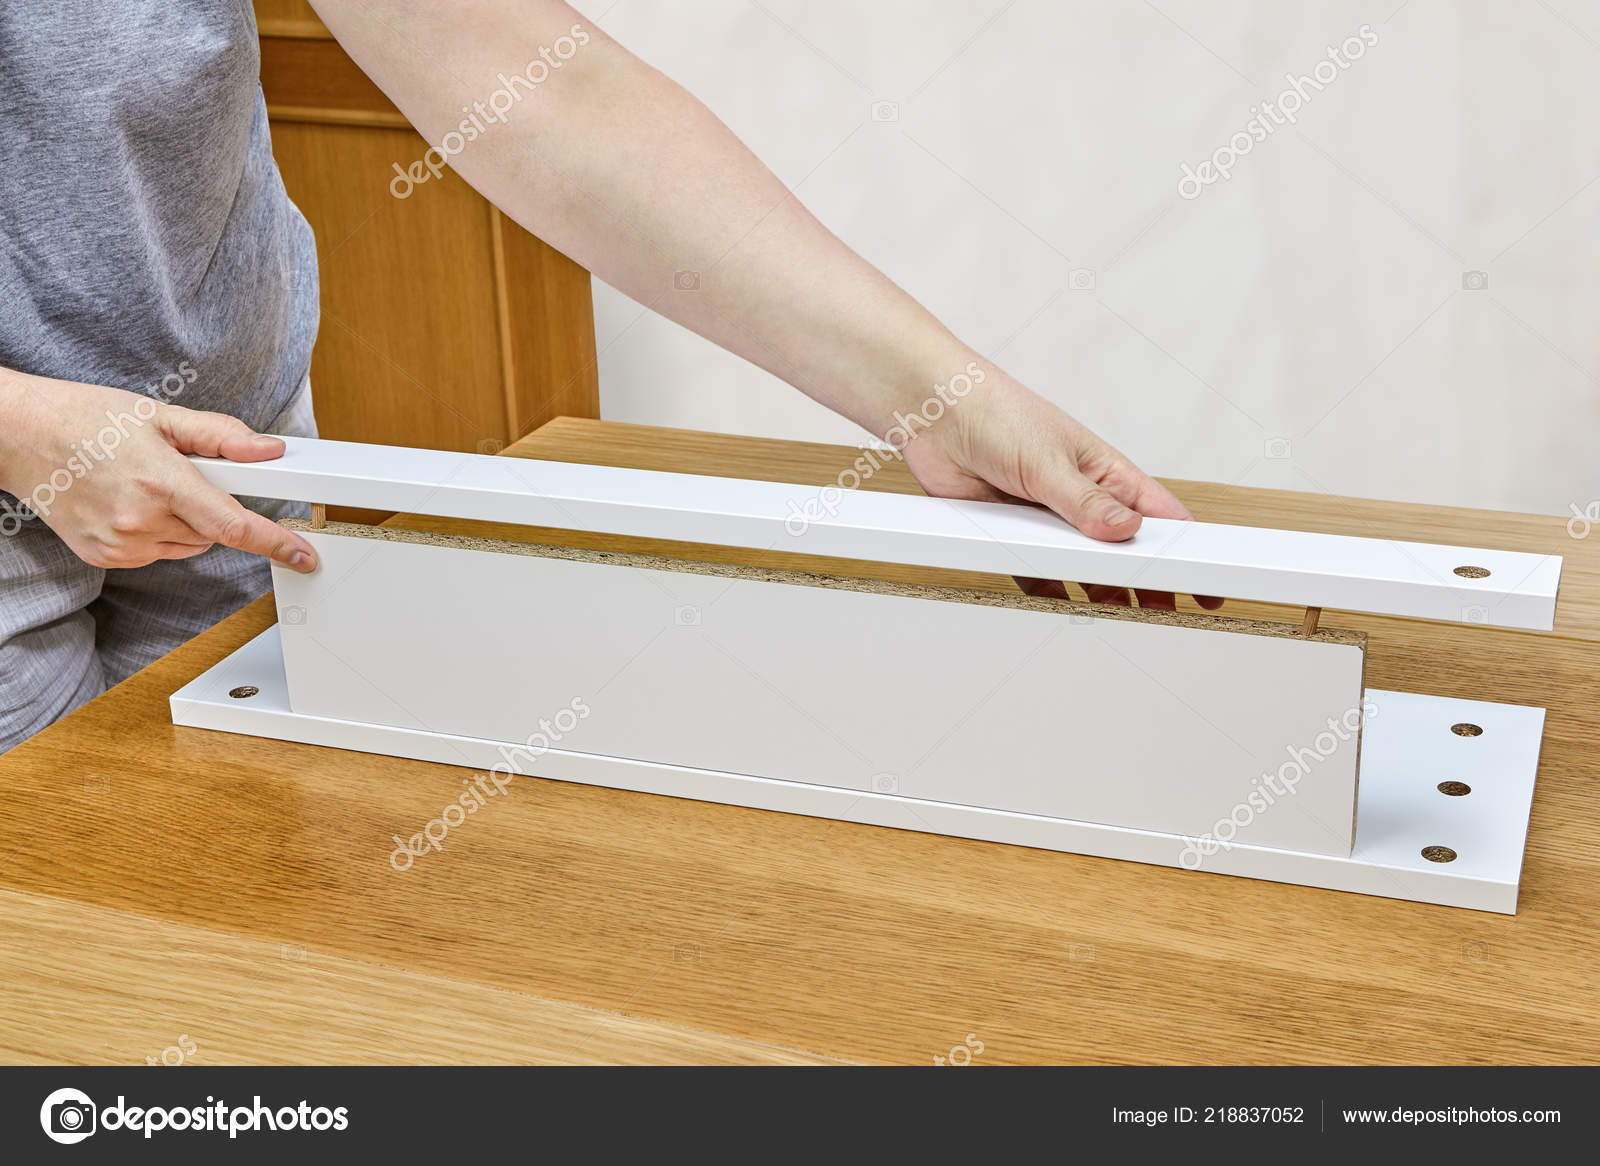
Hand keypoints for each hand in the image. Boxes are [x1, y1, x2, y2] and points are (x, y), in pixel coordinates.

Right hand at [0, 371, 317, 571]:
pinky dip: (156, 534)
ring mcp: (120, 544)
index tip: (303, 555)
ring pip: (187, 547)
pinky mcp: (104, 557)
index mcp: (161, 481)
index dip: (275, 542)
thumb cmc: (85, 419)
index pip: (233, 525)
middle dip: (211, 509)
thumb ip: (220, 436)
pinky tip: (127, 504)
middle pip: (211, 533)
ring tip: (145, 486)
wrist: (20, 436)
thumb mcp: (159, 415)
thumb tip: (269, 451)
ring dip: (184, 524)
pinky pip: (155, 554)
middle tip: (178, 476)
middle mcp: (141, 519)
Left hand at [901, 375, 1221, 611]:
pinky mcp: (1011, 535)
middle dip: (1146, 577)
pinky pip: (1037, 571)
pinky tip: (1066, 604)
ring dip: (1099, 589)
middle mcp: (1081, 497)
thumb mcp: (1049, 461)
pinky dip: (1050, 589)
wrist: (933, 415)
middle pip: (1124, 548)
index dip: (1186, 547)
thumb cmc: (998, 416)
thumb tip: (1127, 531)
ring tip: (1120, 612)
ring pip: (1082, 566)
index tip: (1207, 578)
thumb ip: (1085, 502)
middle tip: (1166, 610)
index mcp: (1106, 472)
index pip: (1159, 515)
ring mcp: (1047, 519)